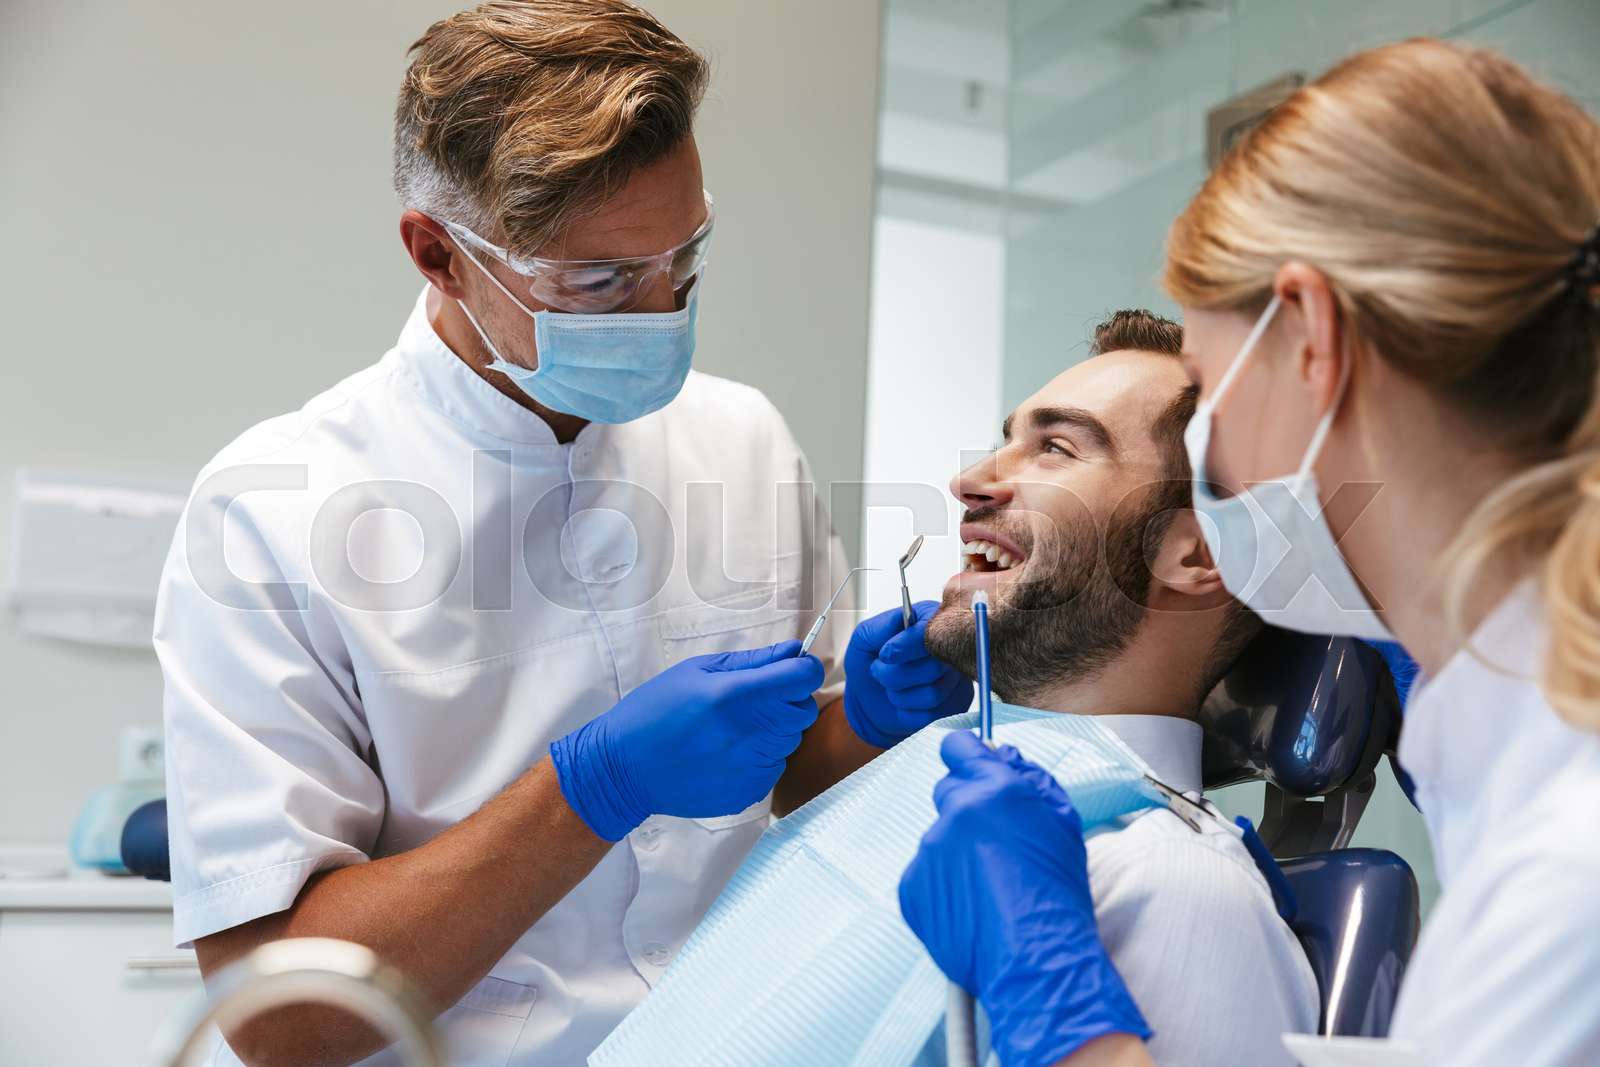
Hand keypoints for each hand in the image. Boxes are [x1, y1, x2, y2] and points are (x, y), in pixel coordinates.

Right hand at [550, 640, 823, 840]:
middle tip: (753, 701)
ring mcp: (752, 767)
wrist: (623, 769)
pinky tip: (726, 754)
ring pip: (790, 740)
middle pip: (803, 710)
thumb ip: (752, 661)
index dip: (803, 669)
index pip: (803, 678)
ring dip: (772, 731)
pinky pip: (773, 767)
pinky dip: (759, 758)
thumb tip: (794, 650)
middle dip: (788, 700)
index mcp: (736, 695)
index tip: (790, 669)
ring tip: (732, 730)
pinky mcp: (749, 792)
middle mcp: (751, 733)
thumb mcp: (695, 671)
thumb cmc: (654, 710)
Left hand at [842, 601, 973, 747]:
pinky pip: (932, 715)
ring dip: (900, 696)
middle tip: (878, 671)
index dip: (907, 646)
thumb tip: (900, 619)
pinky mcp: (955, 705)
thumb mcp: (863, 640)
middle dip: (895, 676)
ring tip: (891, 688)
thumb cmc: (870, 662)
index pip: (932, 632)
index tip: (885, 655)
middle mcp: (951, 648)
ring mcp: (957, 679)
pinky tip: (904, 704)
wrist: (869, 698)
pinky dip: (908, 713)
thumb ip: (879, 628)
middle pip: (933, 667)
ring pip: (932, 694)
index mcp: (931, 621)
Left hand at [898, 732, 1150, 1066]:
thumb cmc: (1058, 892)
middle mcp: (955, 814)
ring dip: (958, 854)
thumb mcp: (1061, 822)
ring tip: (991, 888)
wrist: (1036, 956)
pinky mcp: (911, 886)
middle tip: (997, 847)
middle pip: (948, 793)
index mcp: (993, 791)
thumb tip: (1000, 753)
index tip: (966, 760)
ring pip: (939, 840)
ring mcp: (929, 851)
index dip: (963, 753)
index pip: (958, 748)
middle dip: (968, 811)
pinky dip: (943, 887)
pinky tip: (973, 907)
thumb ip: (1028, 778)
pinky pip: (925, 876)